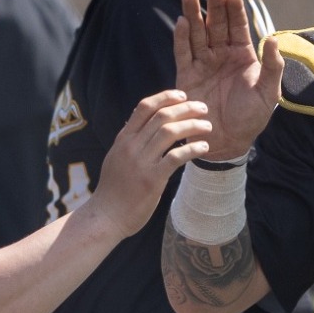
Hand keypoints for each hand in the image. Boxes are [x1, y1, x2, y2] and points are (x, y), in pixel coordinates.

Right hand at [88, 90, 210, 236]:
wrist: (106, 216)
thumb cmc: (114, 189)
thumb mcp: (117, 157)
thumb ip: (131, 141)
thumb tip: (146, 126)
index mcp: (124, 139)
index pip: (144, 107)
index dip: (166, 97)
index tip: (183, 96)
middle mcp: (131, 146)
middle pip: (162, 116)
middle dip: (186, 108)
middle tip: (203, 108)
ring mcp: (141, 162)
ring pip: (169, 132)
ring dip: (192, 126)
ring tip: (208, 127)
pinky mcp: (151, 179)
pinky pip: (175, 157)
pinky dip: (192, 149)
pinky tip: (204, 148)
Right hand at [173, 0, 284, 161]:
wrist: (228, 142)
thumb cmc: (252, 118)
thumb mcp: (268, 93)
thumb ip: (273, 67)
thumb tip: (273, 37)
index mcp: (243, 56)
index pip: (238, 27)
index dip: (235, 10)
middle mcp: (222, 55)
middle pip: (217, 25)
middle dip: (214, 6)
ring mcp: (204, 64)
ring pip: (197, 34)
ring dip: (194, 16)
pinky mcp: (187, 75)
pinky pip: (183, 53)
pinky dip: (181, 38)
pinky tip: (182, 23)